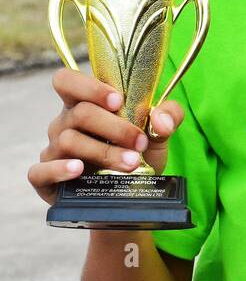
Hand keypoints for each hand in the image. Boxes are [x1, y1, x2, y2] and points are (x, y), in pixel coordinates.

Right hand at [27, 67, 183, 206]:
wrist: (130, 199)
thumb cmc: (137, 157)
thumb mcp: (158, 135)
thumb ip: (169, 116)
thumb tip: (162, 119)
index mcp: (83, 105)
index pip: (67, 81)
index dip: (89, 87)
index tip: (118, 101)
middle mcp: (63, 125)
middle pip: (79, 114)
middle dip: (115, 127)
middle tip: (140, 142)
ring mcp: (53, 152)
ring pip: (68, 141)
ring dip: (103, 151)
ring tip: (131, 163)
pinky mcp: (45, 180)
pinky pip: (40, 171)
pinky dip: (59, 169)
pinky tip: (79, 170)